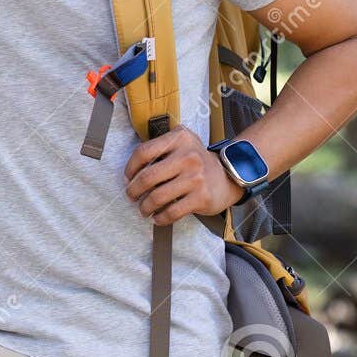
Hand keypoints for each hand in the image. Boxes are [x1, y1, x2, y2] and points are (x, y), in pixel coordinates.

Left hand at [124, 127, 243, 225]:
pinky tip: (157, 217)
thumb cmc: (197, 162)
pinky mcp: (201, 197)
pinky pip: (172, 212)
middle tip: (131, 196)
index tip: (128, 177)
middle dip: (133, 190)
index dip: (130, 167)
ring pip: (157, 197)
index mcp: (180, 138)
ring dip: (145, 207)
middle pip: (148, 176)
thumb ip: (160, 149)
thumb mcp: (182, 144)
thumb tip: (132, 174)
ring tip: (144, 209)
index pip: (144, 152)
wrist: (228, 175)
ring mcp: (196, 177)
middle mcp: (188, 156)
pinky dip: (160, 218)